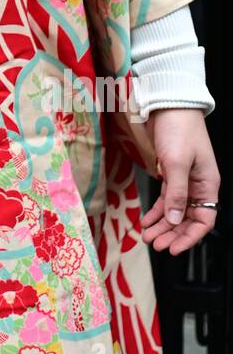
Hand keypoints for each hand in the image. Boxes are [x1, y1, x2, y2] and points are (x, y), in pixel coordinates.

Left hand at [140, 108, 219, 255]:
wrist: (169, 104)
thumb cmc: (179, 129)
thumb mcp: (177, 162)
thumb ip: (176, 192)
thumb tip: (174, 220)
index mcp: (207, 184)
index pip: (204, 220)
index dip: (190, 236)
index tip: (173, 249)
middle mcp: (198, 185)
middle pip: (187, 218)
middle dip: (172, 234)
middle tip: (155, 245)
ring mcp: (184, 180)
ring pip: (174, 210)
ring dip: (162, 225)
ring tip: (147, 237)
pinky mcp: (170, 173)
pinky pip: (165, 199)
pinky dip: (157, 211)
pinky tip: (147, 221)